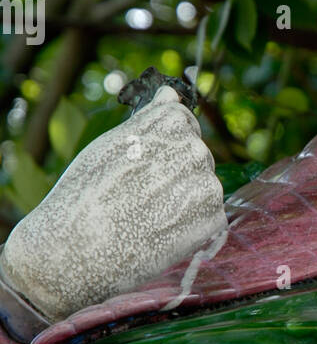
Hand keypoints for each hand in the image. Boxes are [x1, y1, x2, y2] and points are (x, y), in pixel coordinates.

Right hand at [0, 86, 226, 321]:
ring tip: (145, 217)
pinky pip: (208, 218)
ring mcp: (208, 186)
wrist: (75, 250)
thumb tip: (170, 93)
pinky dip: (189, 227)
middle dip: (174, 174)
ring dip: (182, 201)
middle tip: (139, 197)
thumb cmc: (84, 194)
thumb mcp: (111, 143)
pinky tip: (160, 234)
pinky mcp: (213, 220)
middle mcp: (196, 149)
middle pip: (195, 158)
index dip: (161, 149)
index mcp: (172, 122)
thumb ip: (148, 119)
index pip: (184, 124)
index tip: (141, 167)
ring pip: (202, 188)